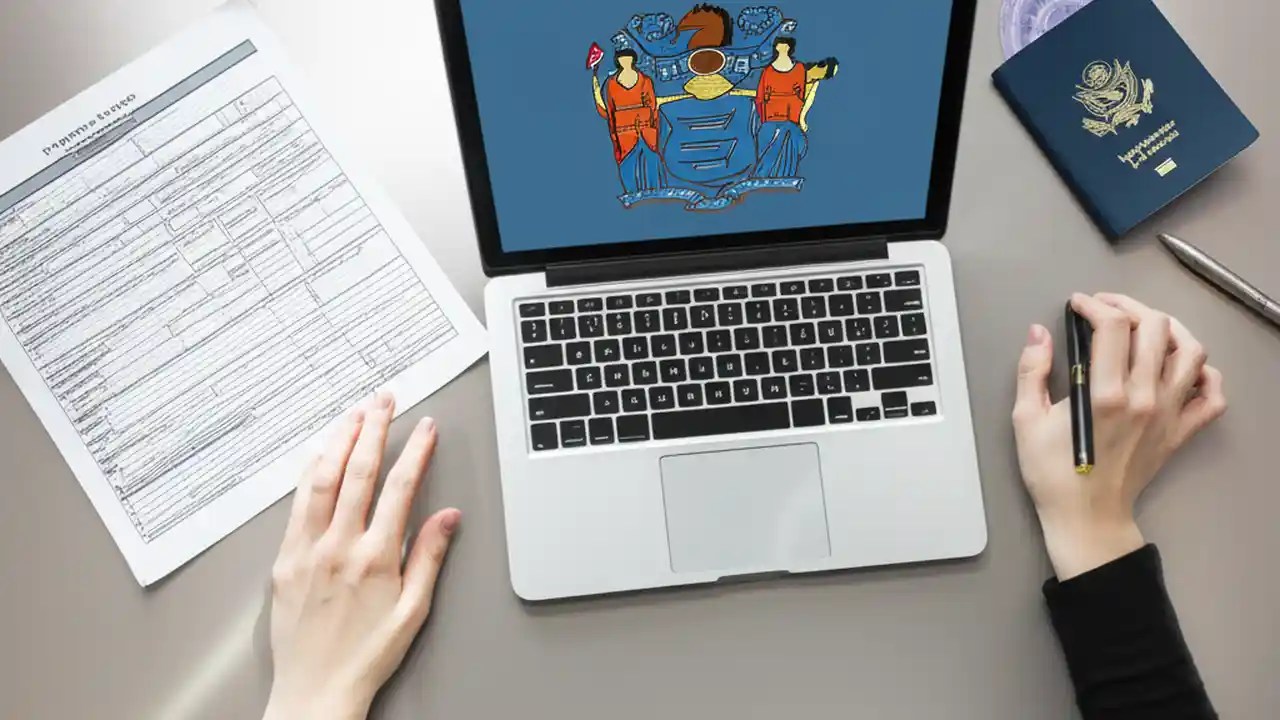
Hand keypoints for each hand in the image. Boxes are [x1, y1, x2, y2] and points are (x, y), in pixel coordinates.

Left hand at [264, 393, 460, 719]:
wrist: (316, 691)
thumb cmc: (366, 656)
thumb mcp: (414, 610)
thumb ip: (430, 556)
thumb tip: (447, 516)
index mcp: (375, 558)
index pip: (400, 487)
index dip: (415, 450)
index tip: (426, 428)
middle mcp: (338, 547)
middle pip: (357, 471)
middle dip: (374, 428)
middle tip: (385, 400)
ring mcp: (306, 550)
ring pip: (321, 479)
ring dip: (339, 440)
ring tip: (353, 414)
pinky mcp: (284, 559)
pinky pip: (297, 503)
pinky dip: (310, 472)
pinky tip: (318, 455)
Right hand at [1012, 293, 1225, 579]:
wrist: (1086, 518)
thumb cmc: (1053, 473)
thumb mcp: (1027, 420)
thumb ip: (1032, 371)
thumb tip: (1039, 333)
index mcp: (1105, 395)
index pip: (1113, 326)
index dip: (1094, 305)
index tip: (1078, 305)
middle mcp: (1145, 398)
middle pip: (1155, 328)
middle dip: (1128, 307)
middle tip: (1105, 310)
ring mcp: (1170, 414)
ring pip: (1191, 352)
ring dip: (1169, 330)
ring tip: (1144, 329)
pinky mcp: (1182, 431)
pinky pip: (1213, 395)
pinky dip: (1204, 374)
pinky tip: (1180, 367)